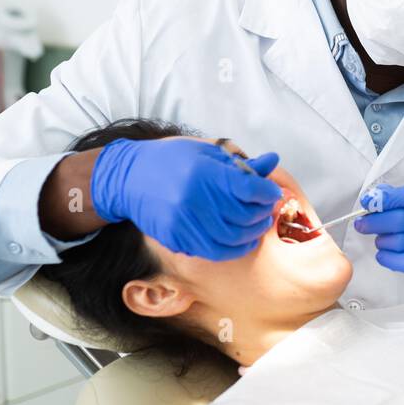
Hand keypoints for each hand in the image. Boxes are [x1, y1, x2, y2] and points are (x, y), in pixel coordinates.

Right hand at [90, 137, 281, 259]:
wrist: (129, 178)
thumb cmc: (173, 160)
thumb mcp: (208, 153)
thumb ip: (241, 164)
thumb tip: (273, 161)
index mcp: (204, 173)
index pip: (249, 188)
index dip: (268, 192)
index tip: (273, 192)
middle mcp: (193, 199)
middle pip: (244, 215)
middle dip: (263, 212)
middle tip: (268, 208)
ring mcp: (183, 222)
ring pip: (233, 238)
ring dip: (253, 233)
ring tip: (258, 223)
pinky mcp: (176, 238)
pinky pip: (214, 251)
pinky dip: (235, 248)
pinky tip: (243, 239)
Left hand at [354, 183, 403, 312]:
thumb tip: (379, 193)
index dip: (386, 198)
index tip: (368, 201)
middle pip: (402, 219)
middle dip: (376, 221)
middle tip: (363, 224)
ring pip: (400, 241)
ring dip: (383, 242)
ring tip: (381, 242)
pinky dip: (388, 258)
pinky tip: (385, 256)